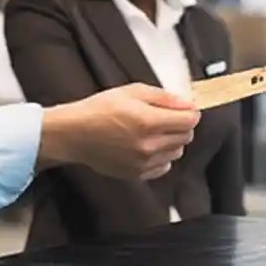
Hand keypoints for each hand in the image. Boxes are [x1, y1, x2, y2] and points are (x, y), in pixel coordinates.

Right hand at [40, 83, 199, 180]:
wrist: (75, 134)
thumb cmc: (99, 110)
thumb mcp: (132, 91)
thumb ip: (163, 97)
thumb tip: (187, 104)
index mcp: (148, 121)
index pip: (189, 120)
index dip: (190, 112)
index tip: (186, 109)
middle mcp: (149, 145)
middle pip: (186, 137)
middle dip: (182, 125)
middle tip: (168, 117)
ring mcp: (143, 162)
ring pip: (177, 152)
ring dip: (172, 141)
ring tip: (155, 132)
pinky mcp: (137, 174)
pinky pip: (164, 167)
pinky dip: (161, 157)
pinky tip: (147, 146)